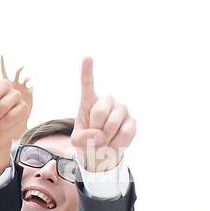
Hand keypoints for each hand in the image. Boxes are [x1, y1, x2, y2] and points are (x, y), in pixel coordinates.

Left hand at [71, 58, 134, 172]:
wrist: (102, 153)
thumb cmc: (87, 141)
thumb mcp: (77, 141)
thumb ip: (82, 138)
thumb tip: (100, 135)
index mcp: (89, 101)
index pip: (87, 84)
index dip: (87, 71)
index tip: (87, 57)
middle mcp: (107, 101)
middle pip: (100, 111)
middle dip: (94, 128)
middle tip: (94, 136)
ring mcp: (121, 110)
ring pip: (112, 124)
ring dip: (104, 138)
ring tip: (103, 141)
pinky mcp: (132, 121)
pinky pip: (124, 133)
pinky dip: (116, 143)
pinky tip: (114, 143)